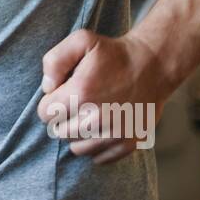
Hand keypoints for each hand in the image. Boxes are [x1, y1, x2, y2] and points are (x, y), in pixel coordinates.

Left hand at [35, 30, 173, 164]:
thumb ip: (54, 61)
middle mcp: (98, 117)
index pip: (46, 114)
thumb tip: (47, 89)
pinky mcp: (129, 143)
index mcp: (82, 92)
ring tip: (88, 114)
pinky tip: (101, 127)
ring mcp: (115, 133)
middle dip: (63, 118)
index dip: (50, 103)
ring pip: (77, 148)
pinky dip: (96, 146)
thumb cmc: (113, 53)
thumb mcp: (81, 41)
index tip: (63, 94)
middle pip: (59, 132)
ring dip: (78, 134)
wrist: (153, 64)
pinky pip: (99, 158)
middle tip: (77, 103)